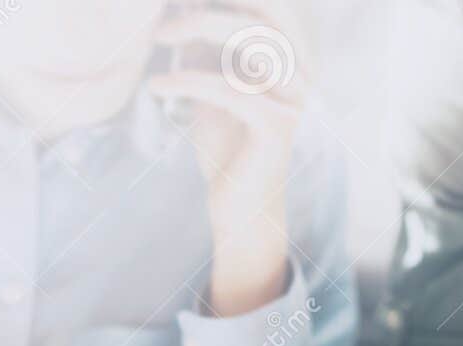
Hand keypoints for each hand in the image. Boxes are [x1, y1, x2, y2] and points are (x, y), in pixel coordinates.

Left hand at [148, 1, 308, 315]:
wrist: (240, 207)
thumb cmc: (226, 144)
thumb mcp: (212, 82)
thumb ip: (206, 44)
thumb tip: (181, 5)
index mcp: (294, 56)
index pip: (271, 6)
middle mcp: (304, 73)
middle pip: (267, 13)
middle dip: (215, 5)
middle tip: (167, 15)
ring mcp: (296, 100)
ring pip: (253, 40)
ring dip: (198, 28)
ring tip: (159, 37)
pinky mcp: (278, 128)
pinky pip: (231, 89)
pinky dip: (188, 80)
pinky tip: (158, 85)